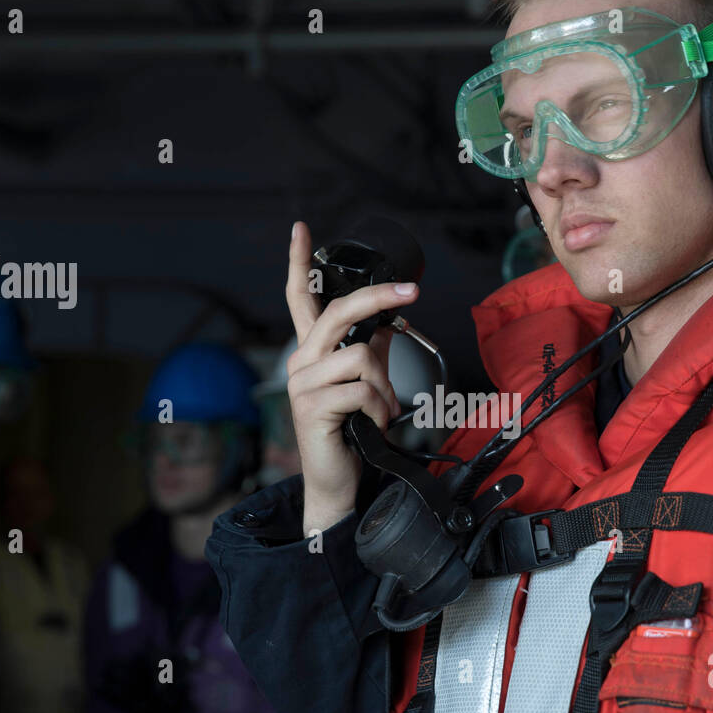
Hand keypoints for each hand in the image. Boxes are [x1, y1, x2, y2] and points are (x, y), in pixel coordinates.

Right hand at [285, 220, 418, 534]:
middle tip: (412, 292)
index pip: (300, 298)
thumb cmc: (351, 435)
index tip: (301, 229)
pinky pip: (362, 391)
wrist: (339, 483)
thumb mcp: (366, 387)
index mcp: (313, 352)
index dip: (299, 262)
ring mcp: (303, 384)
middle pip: (339, 312)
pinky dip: (379, 410)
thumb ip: (372, 353)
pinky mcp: (313, 407)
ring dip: (385, 389)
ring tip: (381, 413)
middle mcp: (302, 362)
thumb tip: (391, 322)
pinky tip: (371, 426)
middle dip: (379, 297)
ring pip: (361, 358)